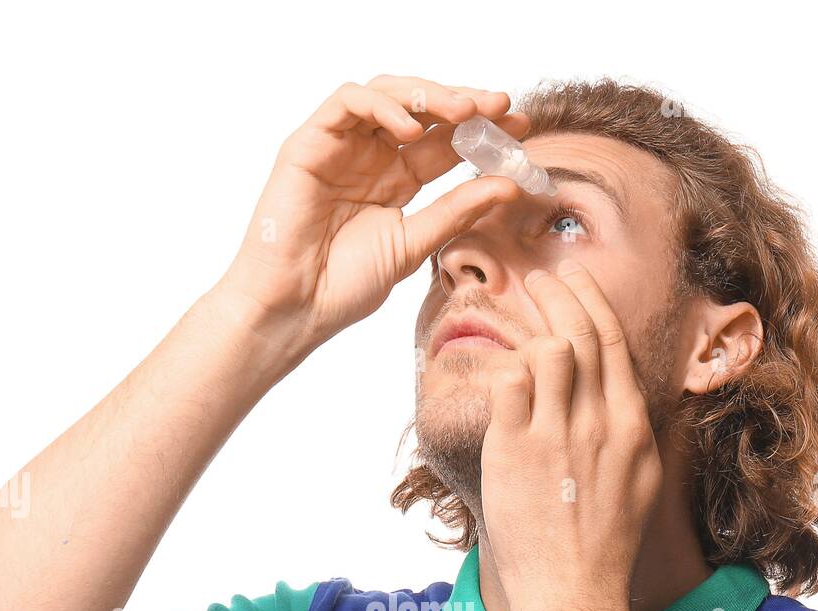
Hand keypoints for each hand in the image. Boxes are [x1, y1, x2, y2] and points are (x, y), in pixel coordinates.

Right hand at [215, 76, 528, 353]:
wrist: (295, 309)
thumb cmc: (345, 286)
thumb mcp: (414, 245)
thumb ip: (457, 211)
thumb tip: (509, 185)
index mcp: (397, 181)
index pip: (445, 142)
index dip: (483, 131)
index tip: (522, 129)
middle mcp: (371, 157)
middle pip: (422, 110)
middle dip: (464, 103)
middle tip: (501, 107)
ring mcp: (340, 147)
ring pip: (387, 94)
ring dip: (429, 96)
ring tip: (464, 111)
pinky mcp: (309, 144)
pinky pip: (347, 102)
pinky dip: (382, 105)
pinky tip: (410, 127)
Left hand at [480, 260, 662, 610]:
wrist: (574, 589)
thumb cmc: (604, 547)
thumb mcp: (640, 483)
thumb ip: (630, 435)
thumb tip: (622, 402)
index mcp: (631, 426)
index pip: (613, 343)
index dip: (591, 302)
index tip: (575, 277)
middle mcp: (600, 423)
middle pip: (579, 334)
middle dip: (557, 294)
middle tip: (537, 277)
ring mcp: (557, 435)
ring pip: (547, 350)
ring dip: (528, 328)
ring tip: (511, 319)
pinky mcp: (516, 451)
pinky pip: (507, 384)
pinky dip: (501, 371)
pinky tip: (493, 371)